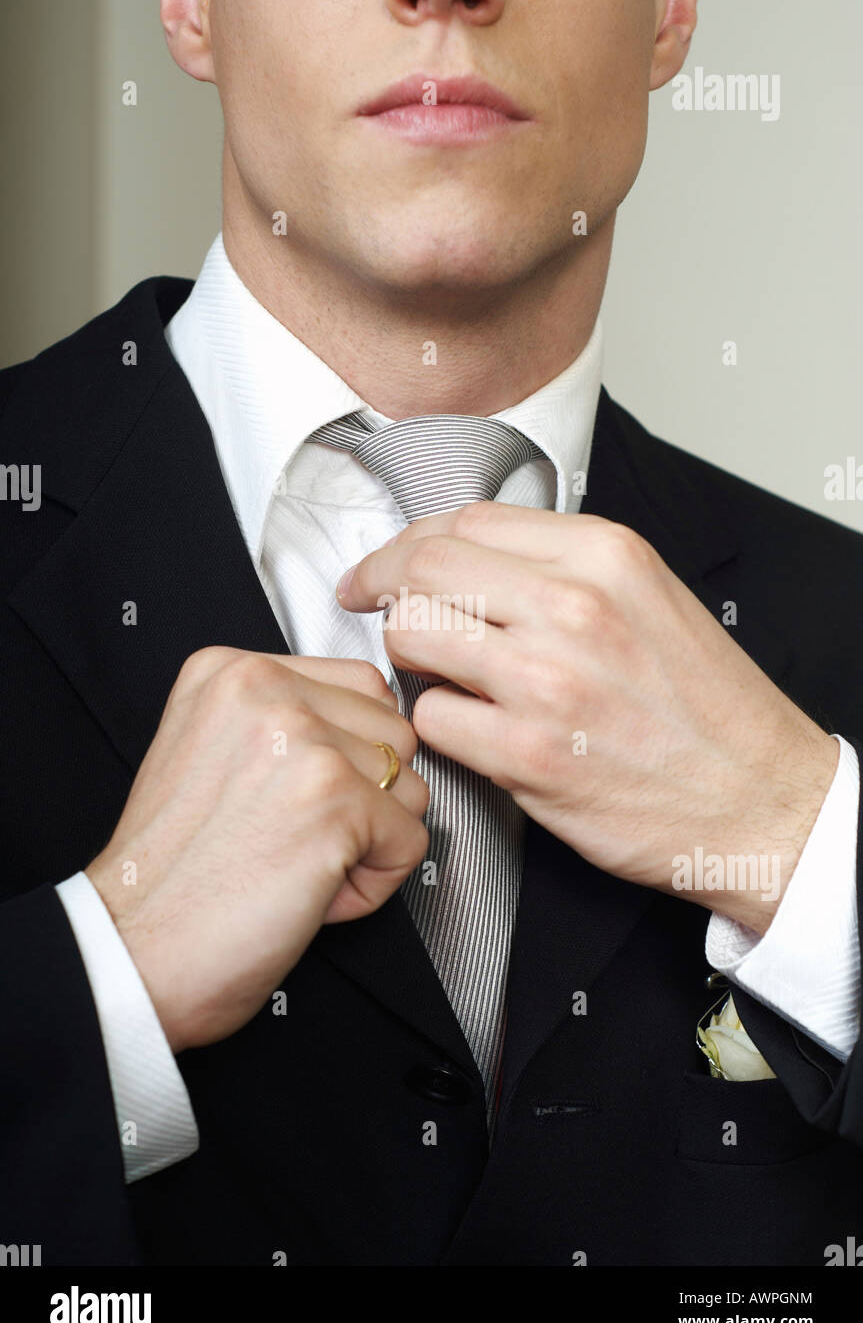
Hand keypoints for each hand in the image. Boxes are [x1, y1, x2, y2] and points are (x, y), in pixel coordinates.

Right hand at [86, 649, 427, 1051]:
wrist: (131, 953)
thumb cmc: (173, 877)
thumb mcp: (209, 753)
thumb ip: (284, 721)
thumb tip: (369, 725)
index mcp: (229, 671)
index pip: (362, 688)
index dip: (345, 760)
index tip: (286, 799)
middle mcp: (263, 690)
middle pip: (394, 734)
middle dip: (364, 799)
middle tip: (289, 838)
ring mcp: (300, 739)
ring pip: (410, 786)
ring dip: (368, 842)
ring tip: (295, 862)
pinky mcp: (333, 798)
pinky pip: (411, 842)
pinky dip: (372, 886)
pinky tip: (307, 891)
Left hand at [337, 503, 838, 934]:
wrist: (762, 802)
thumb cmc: (707, 711)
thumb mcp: (649, 600)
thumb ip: (565, 569)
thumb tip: (473, 560)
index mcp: (606, 556)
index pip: (468, 520)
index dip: (413, 541)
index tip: (391, 564)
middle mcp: (574, 607)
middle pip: (425, 566)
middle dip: (383, 585)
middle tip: (373, 605)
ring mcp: (547, 681)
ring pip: (411, 633)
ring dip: (406, 653)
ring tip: (433, 671)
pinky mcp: (528, 755)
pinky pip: (431, 717)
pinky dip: (435, 722)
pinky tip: (466, 726)